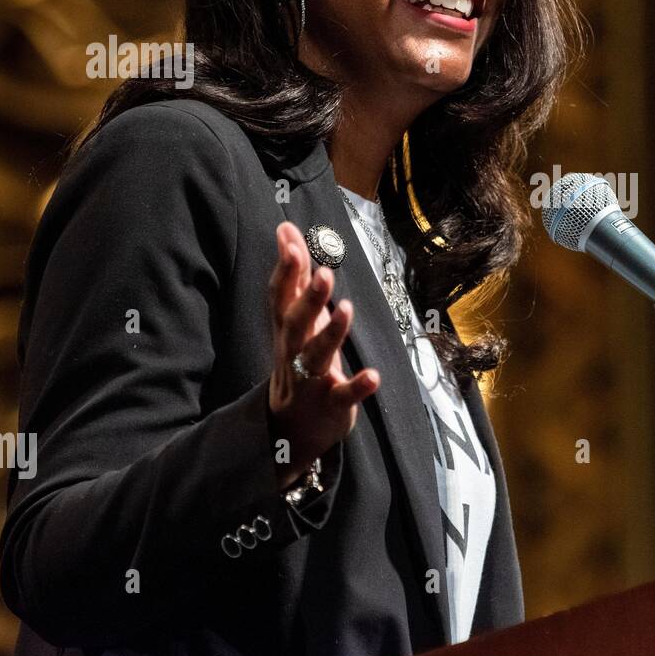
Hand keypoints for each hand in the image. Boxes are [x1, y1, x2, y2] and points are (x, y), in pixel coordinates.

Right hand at [267, 221, 379, 488]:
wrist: (291, 427)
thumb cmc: (297, 359)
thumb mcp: (293, 317)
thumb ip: (293, 274)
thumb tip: (285, 228)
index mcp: (287, 328)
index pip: (281, 296)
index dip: (285, 270)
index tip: (291, 241)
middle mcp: (294, 351)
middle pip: (296, 323)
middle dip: (309, 299)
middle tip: (325, 273)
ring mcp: (311, 378)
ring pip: (318, 355)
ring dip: (332, 332)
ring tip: (347, 308)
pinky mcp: (332, 403)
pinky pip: (344, 395)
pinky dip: (358, 386)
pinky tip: (373, 376)